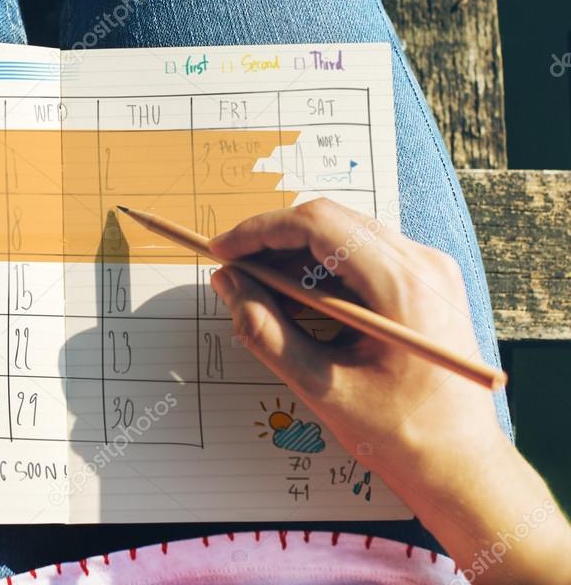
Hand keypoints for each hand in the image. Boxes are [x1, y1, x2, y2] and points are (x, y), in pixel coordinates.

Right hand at [209, 198, 570, 582]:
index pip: (318, 225)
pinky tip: (297, 299)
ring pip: (344, 233)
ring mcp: (429, 269)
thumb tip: (228, 283)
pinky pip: (363, 253)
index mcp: (402, 286)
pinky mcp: (427, 281)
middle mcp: (422, 264)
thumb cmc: (401, 436)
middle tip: (234, 269)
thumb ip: (266, 330)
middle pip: (331, 221)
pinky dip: (323, 268)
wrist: (464, 467)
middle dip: (274, 240)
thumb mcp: (320, 386)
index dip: (260, 231)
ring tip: (260, 288)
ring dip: (296, 254)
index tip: (223, 250)